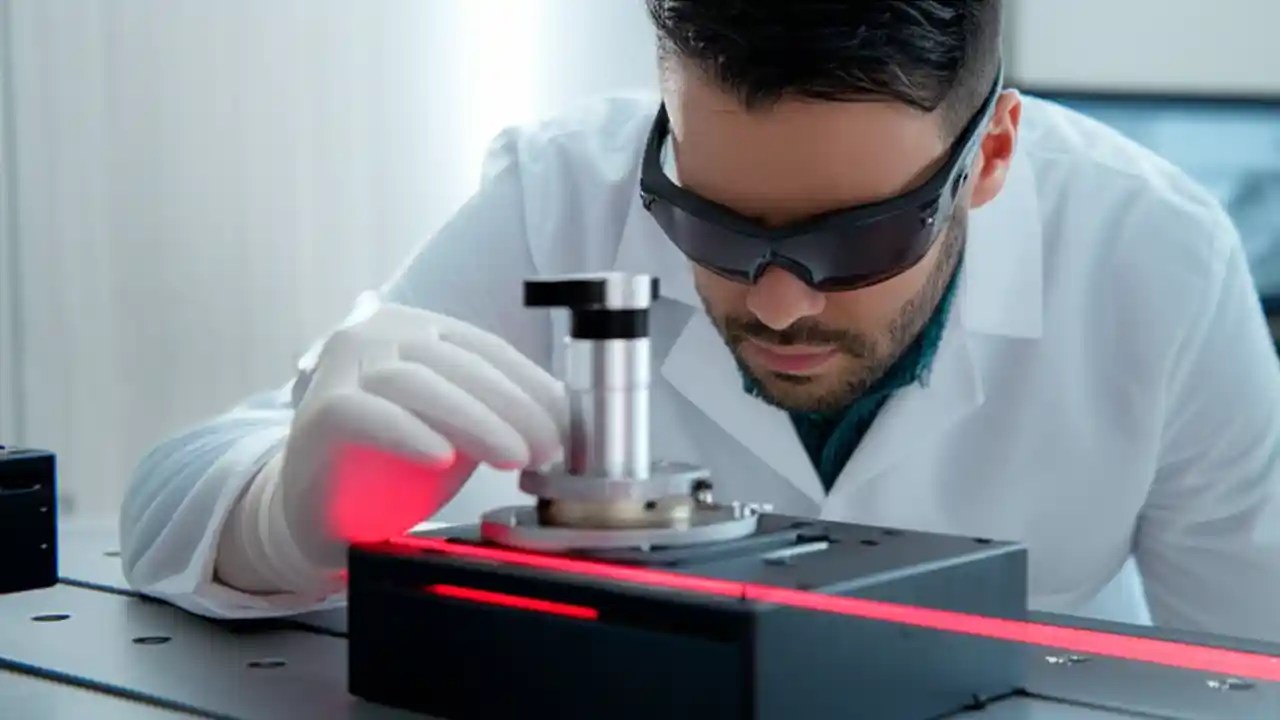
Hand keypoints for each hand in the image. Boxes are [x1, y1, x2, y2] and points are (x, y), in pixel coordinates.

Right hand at [278, 303, 565, 568]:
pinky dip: (409, 433)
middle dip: (513, 406)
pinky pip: (366, 414)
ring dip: (475, 421)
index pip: (486, 348)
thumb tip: (564, 416)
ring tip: (514, 458)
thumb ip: (501, 414)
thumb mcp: (462, 431)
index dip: (532, 385)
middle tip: (548, 448)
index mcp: (417, 328)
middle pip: (457, 361)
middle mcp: (376, 334)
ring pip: (418, 382)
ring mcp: (343, 369)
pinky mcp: (319, 412)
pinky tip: (442, 458)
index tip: (566, 424)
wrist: (325, 515)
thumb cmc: (397, 466)